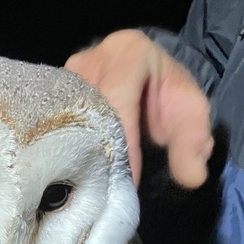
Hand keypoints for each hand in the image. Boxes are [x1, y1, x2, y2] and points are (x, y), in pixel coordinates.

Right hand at [65, 29, 212, 188]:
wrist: (145, 79)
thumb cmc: (166, 96)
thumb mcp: (189, 113)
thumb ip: (193, 143)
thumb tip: (192, 177)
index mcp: (128, 53)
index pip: (119, 100)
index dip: (124, 143)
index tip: (129, 182)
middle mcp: (89, 59)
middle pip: (88, 111)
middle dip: (99, 152)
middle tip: (109, 190)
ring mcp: (64, 77)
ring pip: (67, 120)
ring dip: (78, 154)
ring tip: (91, 184)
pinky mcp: (50, 94)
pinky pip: (54, 124)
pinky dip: (65, 150)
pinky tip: (74, 172)